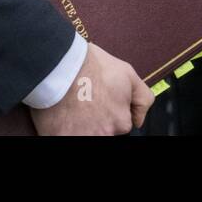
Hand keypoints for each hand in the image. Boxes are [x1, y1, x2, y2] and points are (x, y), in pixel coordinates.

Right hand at [30, 42, 153, 135]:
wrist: (62, 64)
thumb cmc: (93, 66)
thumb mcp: (128, 74)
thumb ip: (142, 99)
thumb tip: (139, 119)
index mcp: (120, 122)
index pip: (119, 124)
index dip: (110, 110)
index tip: (101, 100)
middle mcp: (103, 134)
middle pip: (103, 130)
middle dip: (96, 119)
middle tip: (86, 101)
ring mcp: (81, 137)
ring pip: (84, 133)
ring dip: (79, 124)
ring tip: (74, 106)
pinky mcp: (59, 136)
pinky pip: (63, 134)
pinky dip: (63, 127)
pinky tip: (62, 113)